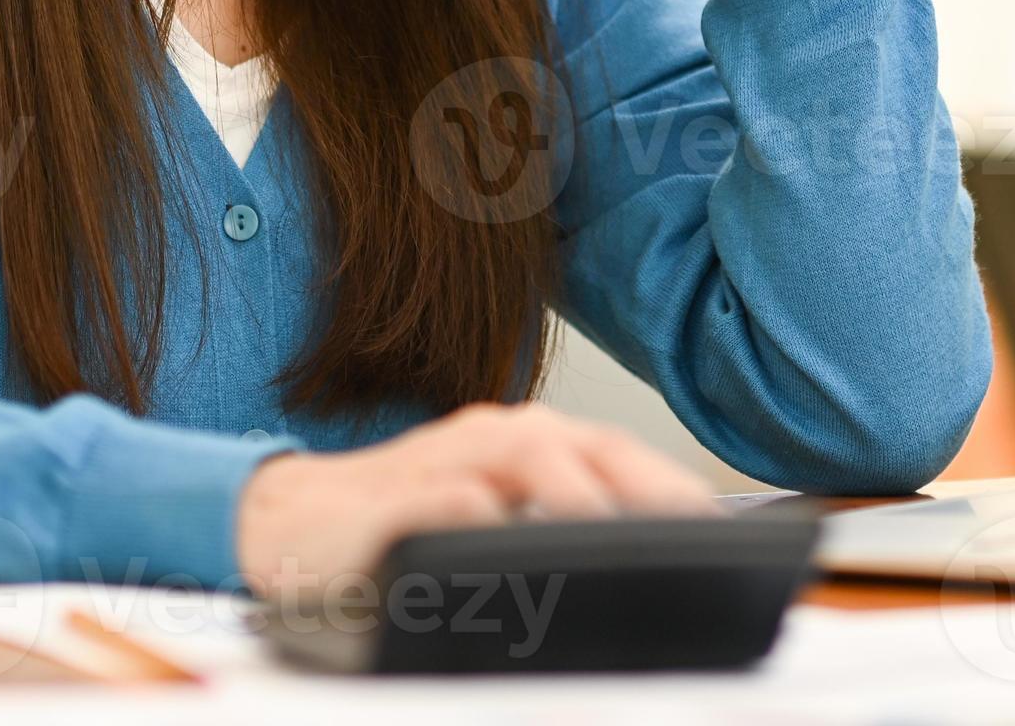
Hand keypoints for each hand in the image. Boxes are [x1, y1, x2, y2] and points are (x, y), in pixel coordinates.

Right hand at [234, 401, 714, 591]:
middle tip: (695, 543)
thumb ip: (558, 534)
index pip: (619, 455)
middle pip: (588, 447)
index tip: (729, 538)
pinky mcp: (390, 501)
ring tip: (620, 545)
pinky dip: (482, 521)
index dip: (674, 492)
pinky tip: (514, 555)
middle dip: (646, 490)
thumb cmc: (403, 527)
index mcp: (528, 441)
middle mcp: (495, 437)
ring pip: (526, 458)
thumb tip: (647, 577)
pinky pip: (444, 500)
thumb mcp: (492, 524)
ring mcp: (443, 461)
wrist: (284, 522)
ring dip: (577, 498)